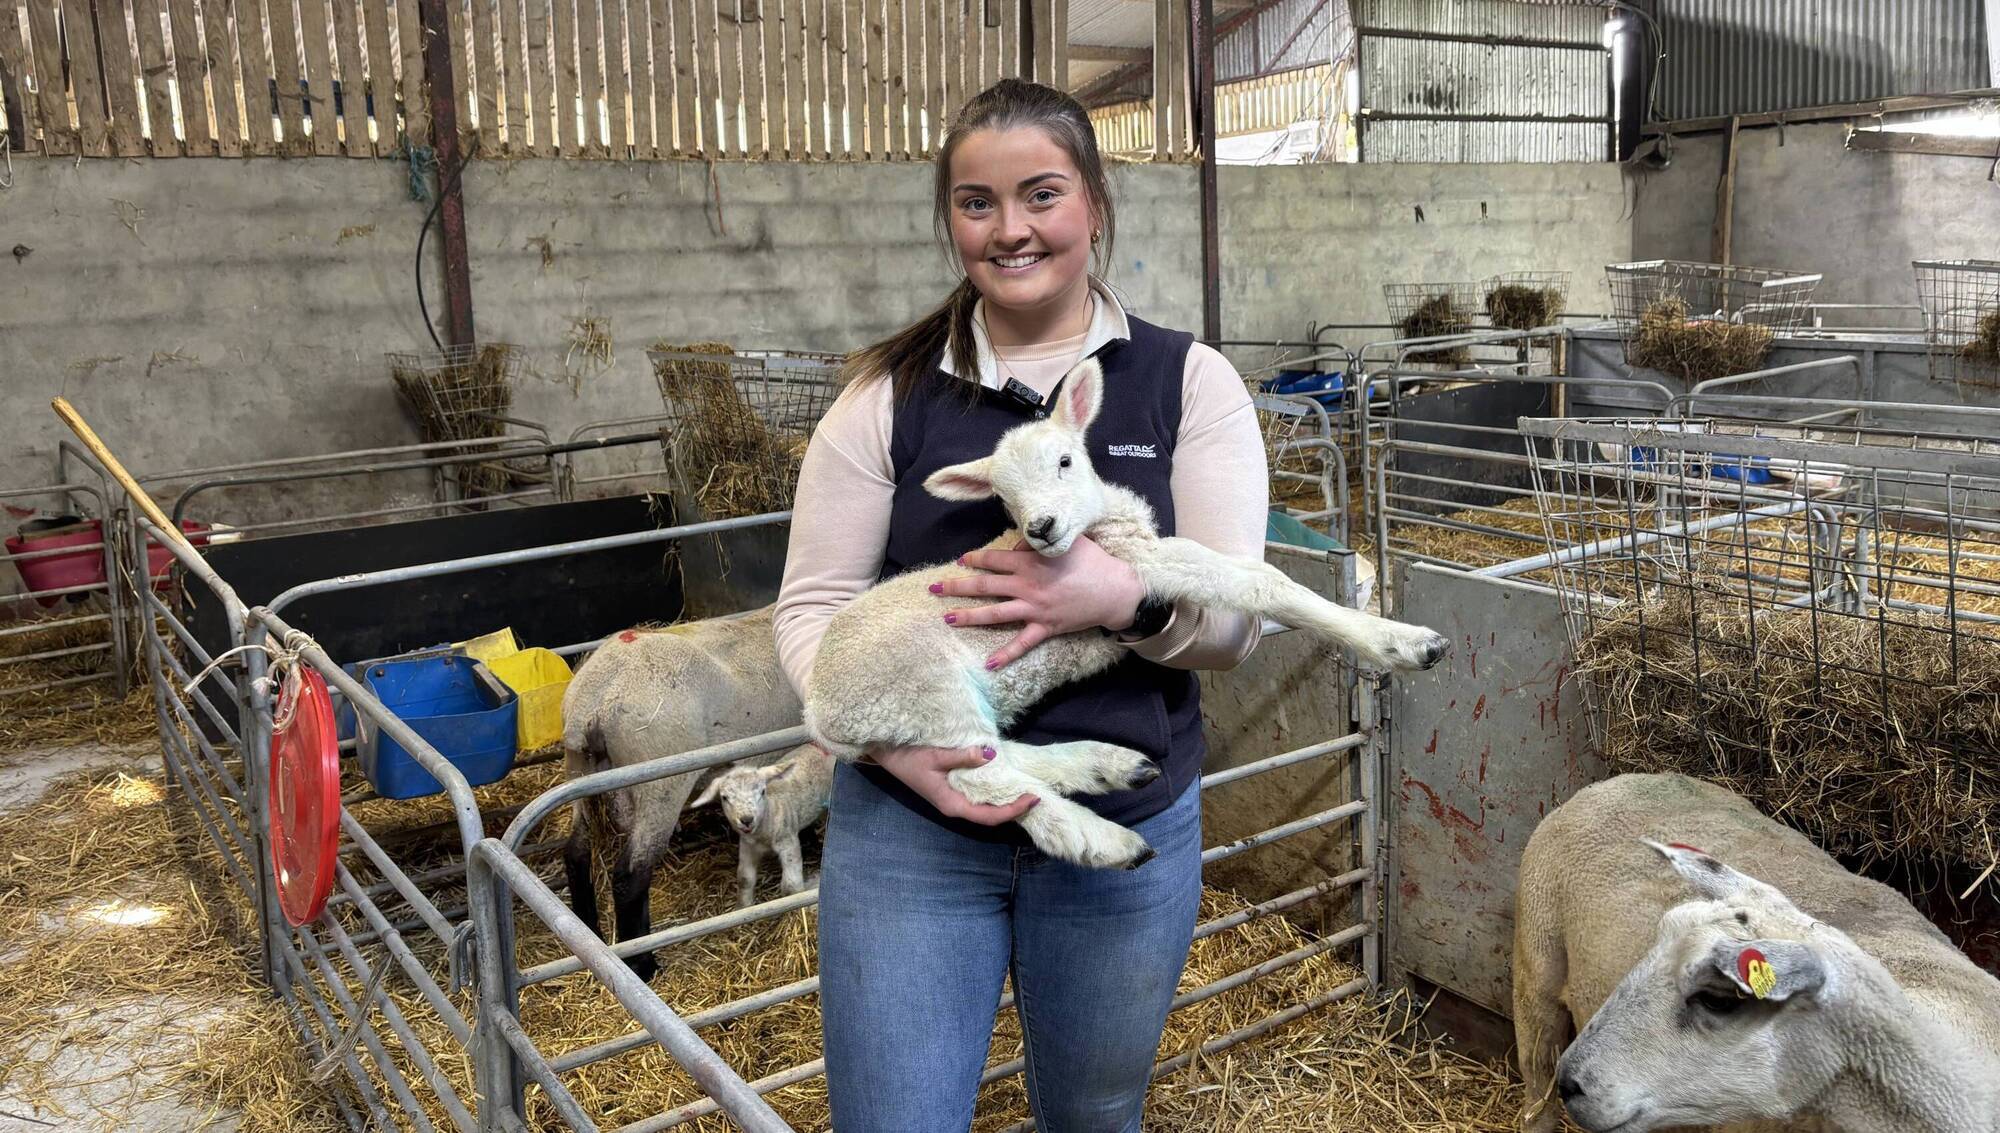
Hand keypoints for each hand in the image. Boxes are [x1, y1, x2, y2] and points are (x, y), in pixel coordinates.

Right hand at [871, 744, 1040, 824]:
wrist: (885, 755)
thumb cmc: (907, 757)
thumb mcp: (934, 755)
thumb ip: (962, 756)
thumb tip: (990, 754)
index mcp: (951, 804)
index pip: (989, 816)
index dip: (1013, 810)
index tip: (1033, 798)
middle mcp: (954, 806)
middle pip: (990, 816)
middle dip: (1014, 808)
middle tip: (1036, 795)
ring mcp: (952, 799)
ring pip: (984, 809)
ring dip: (1004, 803)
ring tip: (1024, 790)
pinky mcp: (950, 791)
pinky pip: (977, 799)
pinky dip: (993, 794)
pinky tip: (1003, 782)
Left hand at [932, 537, 1144, 669]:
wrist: (1116, 590)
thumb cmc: (1093, 561)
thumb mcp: (1067, 541)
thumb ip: (1038, 540)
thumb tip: (1017, 543)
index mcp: (1030, 562)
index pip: (993, 559)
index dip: (975, 559)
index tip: (961, 560)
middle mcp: (1026, 585)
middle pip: (984, 585)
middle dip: (956, 587)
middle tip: (934, 589)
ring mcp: (1034, 608)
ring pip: (994, 613)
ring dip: (969, 617)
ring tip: (947, 619)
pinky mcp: (1045, 627)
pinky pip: (1022, 643)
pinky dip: (1006, 654)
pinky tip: (989, 664)